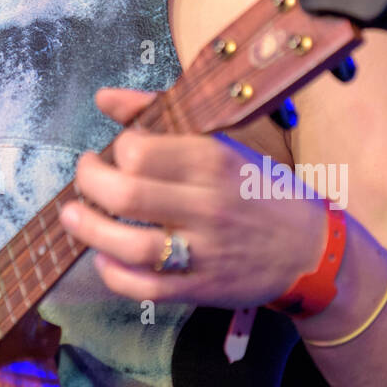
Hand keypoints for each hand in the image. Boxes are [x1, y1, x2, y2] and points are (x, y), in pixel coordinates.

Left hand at [59, 87, 326, 309]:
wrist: (312, 250)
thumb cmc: (258, 189)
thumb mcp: (220, 144)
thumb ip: (158, 117)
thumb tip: (103, 97)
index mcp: (214, 161)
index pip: (140, 151)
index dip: (114, 150)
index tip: (112, 152)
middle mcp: (208, 206)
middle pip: (127, 196)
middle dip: (89, 184)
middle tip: (84, 177)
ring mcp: (204, 252)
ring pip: (129, 246)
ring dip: (89, 230)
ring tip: (74, 216)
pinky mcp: (200, 288)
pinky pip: (144, 288)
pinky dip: (113, 274)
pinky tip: (104, 258)